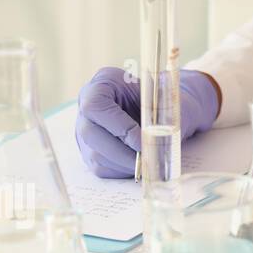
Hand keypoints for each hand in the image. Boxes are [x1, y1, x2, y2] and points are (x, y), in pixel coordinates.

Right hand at [75, 67, 220, 177]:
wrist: (164, 111)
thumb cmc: (165, 101)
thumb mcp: (168, 99)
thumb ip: (164, 112)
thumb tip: (163, 135)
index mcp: (104, 82)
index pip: (96, 106)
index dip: (118, 127)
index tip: (143, 141)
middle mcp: (86, 105)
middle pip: (91, 134)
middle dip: (122, 152)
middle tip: (148, 160)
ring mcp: (84, 129)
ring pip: (95, 154)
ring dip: (124, 164)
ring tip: (149, 164)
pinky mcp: (90, 150)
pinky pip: (101, 167)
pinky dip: (123, 170)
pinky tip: (141, 165)